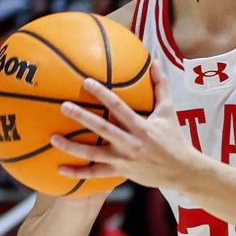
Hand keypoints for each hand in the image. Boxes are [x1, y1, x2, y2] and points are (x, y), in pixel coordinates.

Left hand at [52, 62, 195, 189]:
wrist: (181, 170)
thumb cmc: (173, 138)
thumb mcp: (169, 110)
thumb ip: (160, 86)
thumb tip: (155, 61)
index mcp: (141, 126)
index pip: (119, 107)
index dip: (102, 94)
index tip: (86, 82)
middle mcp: (131, 143)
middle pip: (102, 129)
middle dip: (82, 117)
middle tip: (63, 106)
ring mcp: (124, 160)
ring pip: (94, 154)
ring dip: (72, 147)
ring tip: (53, 138)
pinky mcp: (120, 173)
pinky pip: (96, 174)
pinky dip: (78, 172)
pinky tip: (60, 169)